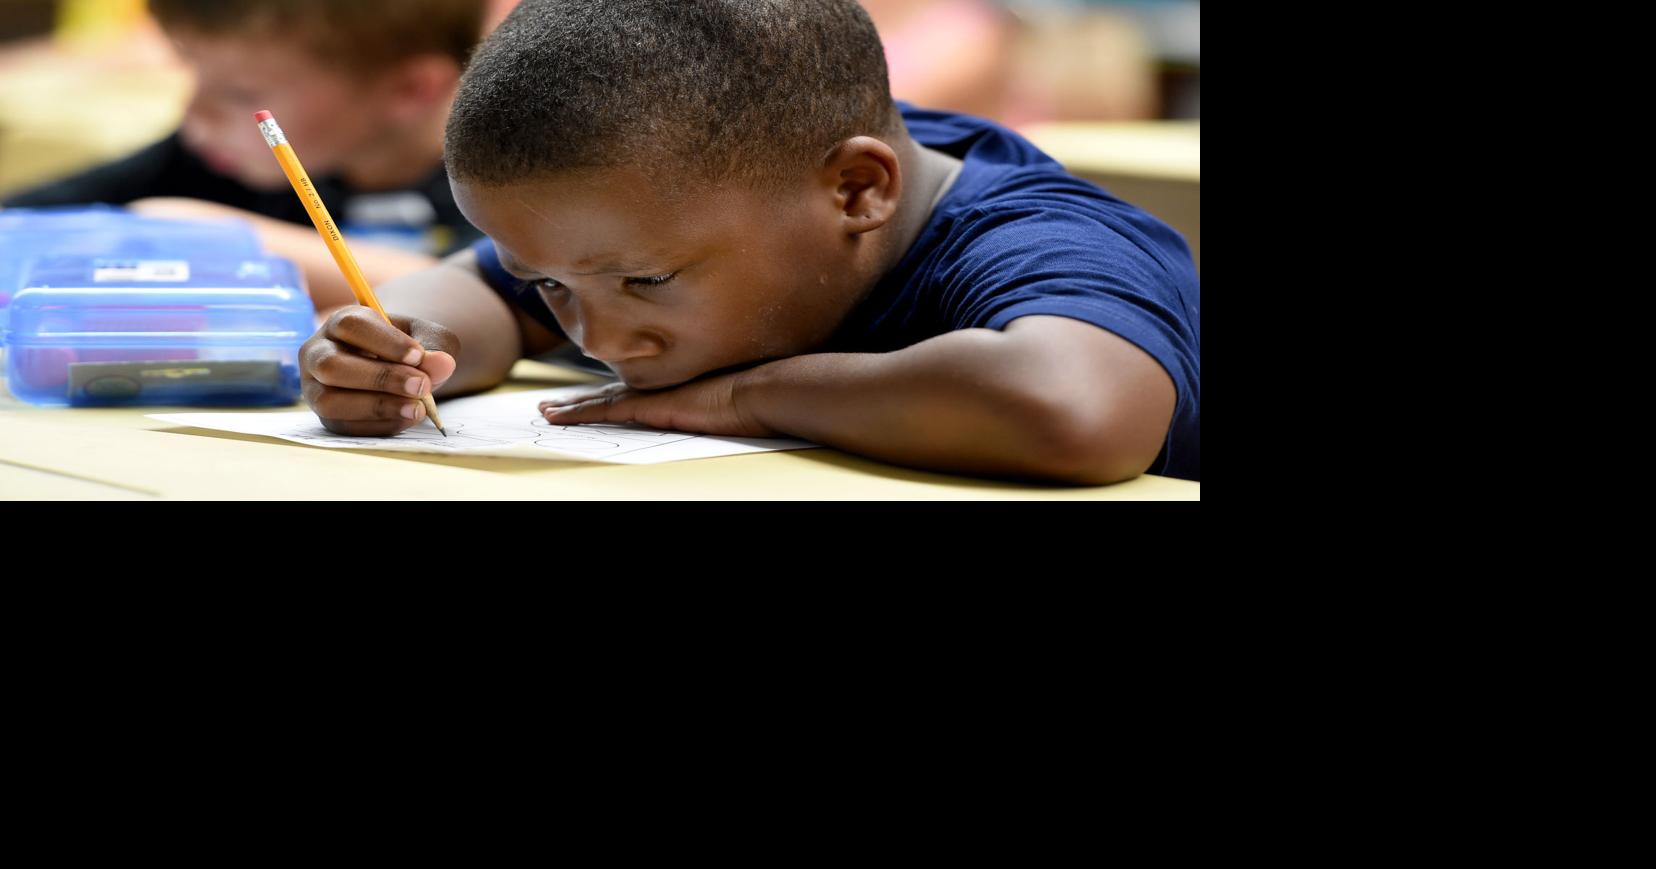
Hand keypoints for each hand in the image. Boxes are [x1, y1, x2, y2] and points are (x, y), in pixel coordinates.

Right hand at [300, 307, 459, 435]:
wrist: (400, 373)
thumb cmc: (408, 350)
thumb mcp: (426, 339)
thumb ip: (434, 347)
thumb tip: (442, 364)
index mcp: (341, 323)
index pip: (351, 325)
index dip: (385, 342)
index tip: (418, 356)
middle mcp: (318, 354)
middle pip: (331, 365)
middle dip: (380, 378)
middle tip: (421, 385)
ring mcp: (315, 389)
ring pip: (330, 401)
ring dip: (377, 406)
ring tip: (417, 407)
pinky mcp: (327, 418)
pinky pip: (345, 427)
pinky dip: (380, 425)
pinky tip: (407, 418)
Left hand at [539, 367, 779, 437]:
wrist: (760, 390)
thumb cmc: (754, 396)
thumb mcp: (727, 398)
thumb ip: (711, 398)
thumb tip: (716, 405)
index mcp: (673, 385)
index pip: (631, 390)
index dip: (605, 394)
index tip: (586, 398)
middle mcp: (657, 385)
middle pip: (608, 394)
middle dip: (579, 399)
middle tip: (552, 404)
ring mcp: (651, 394)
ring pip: (600, 402)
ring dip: (571, 406)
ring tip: (547, 412)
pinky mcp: (648, 406)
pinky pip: (603, 412)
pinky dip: (579, 414)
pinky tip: (559, 418)